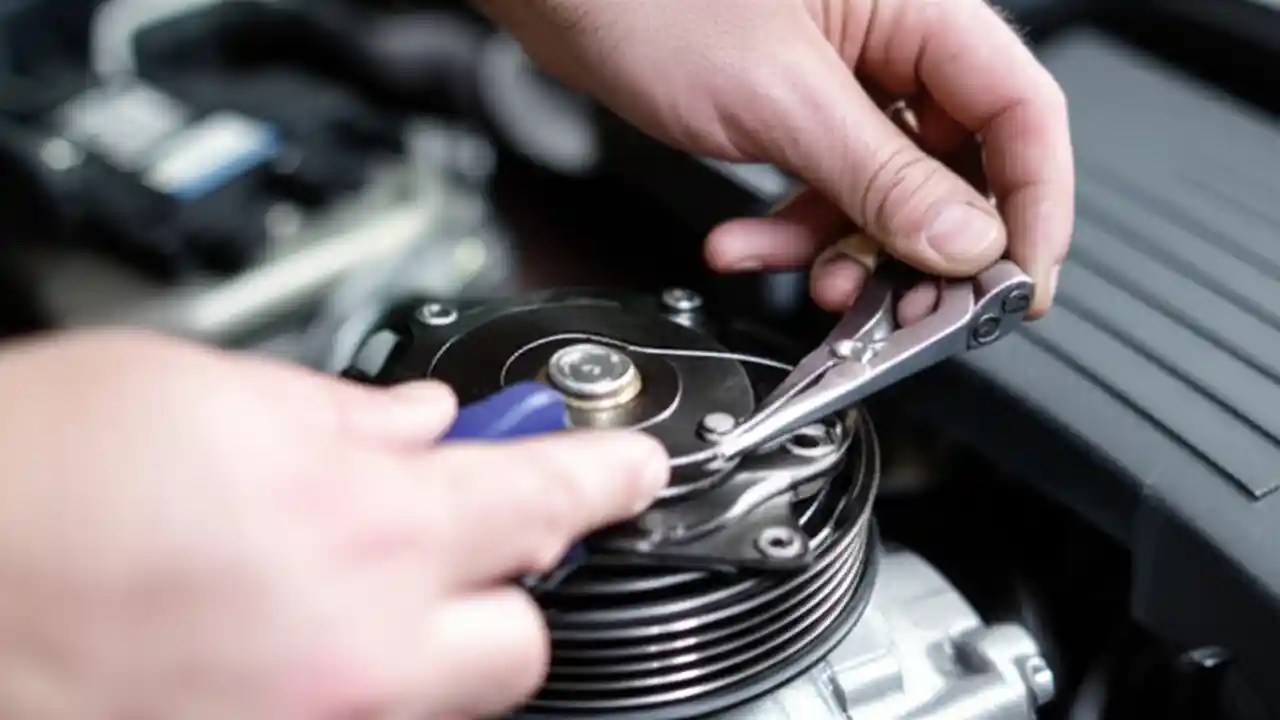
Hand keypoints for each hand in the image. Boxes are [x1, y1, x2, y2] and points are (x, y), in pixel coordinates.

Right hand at [0, 330, 667, 718]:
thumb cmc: (35, 473)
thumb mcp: (208, 389)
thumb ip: (343, 413)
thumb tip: (421, 421)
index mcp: (363, 525)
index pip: (544, 496)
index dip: (607, 477)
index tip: (635, 472)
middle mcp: (353, 648)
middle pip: (519, 638)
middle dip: (508, 581)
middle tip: (464, 534)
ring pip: (441, 698)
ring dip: (427, 636)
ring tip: (350, 583)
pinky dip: (348, 675)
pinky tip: (283, 629)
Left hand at [478, 0, 1073, 317]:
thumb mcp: (781, 99)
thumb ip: (880, 175)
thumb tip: (963, 242)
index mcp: (921, 10)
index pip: (1023, 114)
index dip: (1034, 207)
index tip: (1015, 286)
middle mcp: (893, 43)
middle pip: (959, 163)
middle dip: (926, 248)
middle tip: (908, 310)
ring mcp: (842, 80)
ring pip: (886, 191)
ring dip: (846, 251)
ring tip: (811, 285)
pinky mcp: (794, 110)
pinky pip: (824, 188)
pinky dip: (790, 230)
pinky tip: (745, 246)